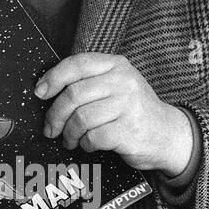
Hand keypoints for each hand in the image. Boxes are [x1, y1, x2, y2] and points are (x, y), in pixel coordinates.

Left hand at [35, 53, 192, 175]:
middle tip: (50, 128)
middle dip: (55, 115)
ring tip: (70, 140)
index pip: (77, 64)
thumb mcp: (118, 86)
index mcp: (117, 65)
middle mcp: (124, 81)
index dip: (53, 77)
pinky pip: (93, 137)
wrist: (169, 135)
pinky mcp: (130, 130)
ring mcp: (128, 105)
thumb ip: (90, 82)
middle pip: (73, 94)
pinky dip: (86, 144)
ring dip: (69, 133)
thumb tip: (47, 90)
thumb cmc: (134, 112)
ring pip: (81, 118)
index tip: (39, 93)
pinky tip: (89, 145)